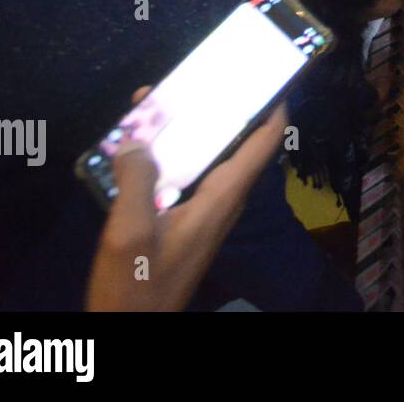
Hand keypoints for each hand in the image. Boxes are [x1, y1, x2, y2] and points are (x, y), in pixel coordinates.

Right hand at [85, 88, 289, 310]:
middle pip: (233, 144)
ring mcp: (203, 213)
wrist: (129, 329)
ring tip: (152, 103)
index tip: (269, 75)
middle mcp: (222, 201)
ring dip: (183, 131)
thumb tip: (136, 138)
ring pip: (204, 159)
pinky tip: (135, 145)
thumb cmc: (136, 284)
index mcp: (222, 198)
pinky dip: (166, 156)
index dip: (274, 108)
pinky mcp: (184, 223)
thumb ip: (136, 180)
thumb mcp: (130, 231)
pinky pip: (185, 178)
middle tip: (195, 78)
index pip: (264, 144)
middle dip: (216, 109)